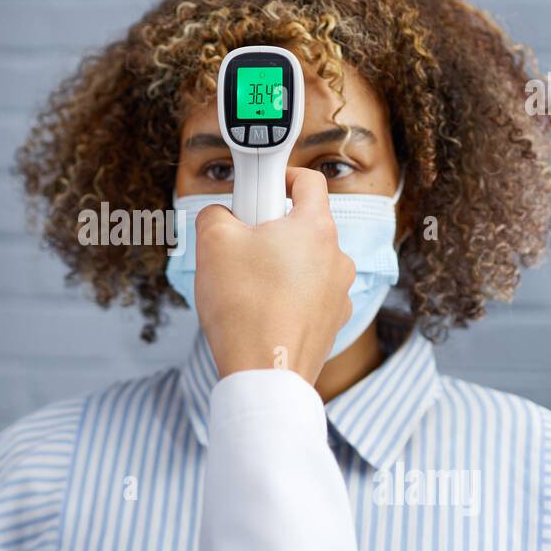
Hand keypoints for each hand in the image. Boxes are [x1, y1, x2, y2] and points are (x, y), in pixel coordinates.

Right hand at [193, 167, 354, 385]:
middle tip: (239, 244)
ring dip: (277, 265)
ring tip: (245, 286)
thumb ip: (215, 214)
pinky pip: (306, 295)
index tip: (261, 185)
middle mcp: (336, 258)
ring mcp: (338, 293)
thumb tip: (220, 216)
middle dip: (270, 229)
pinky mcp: (331, 322)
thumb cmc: (245, 308)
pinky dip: (285, 296)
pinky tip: (259, 312)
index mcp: (316, 228)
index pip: (309, 181)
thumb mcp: (213, 242)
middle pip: (303, 225)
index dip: (281, 175)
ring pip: (304, 263)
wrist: (264, 374)